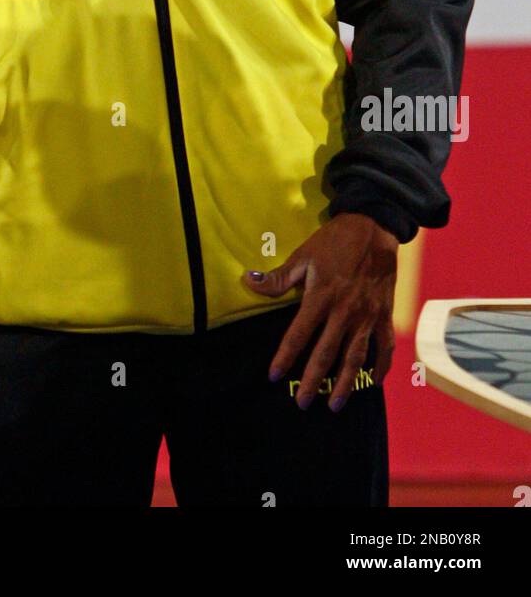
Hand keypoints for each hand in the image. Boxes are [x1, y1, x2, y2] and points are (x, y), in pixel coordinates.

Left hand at [242, 212, 397, 411]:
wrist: (374, 227)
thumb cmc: (334, 241)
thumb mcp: (303, 255)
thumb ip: (278, 277)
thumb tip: (248, 281)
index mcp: (320, 297)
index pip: (298, 335)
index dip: (284, 357)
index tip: (273, 376)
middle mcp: (344, 312)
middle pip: (326, 354)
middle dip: (312, 381)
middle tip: (302, 403)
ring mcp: (366, 315)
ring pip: (355, 357)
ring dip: (344, 383)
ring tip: (334, 404)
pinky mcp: (384, 314)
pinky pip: (384, 345)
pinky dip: (381, 366)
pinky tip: (374, 382)